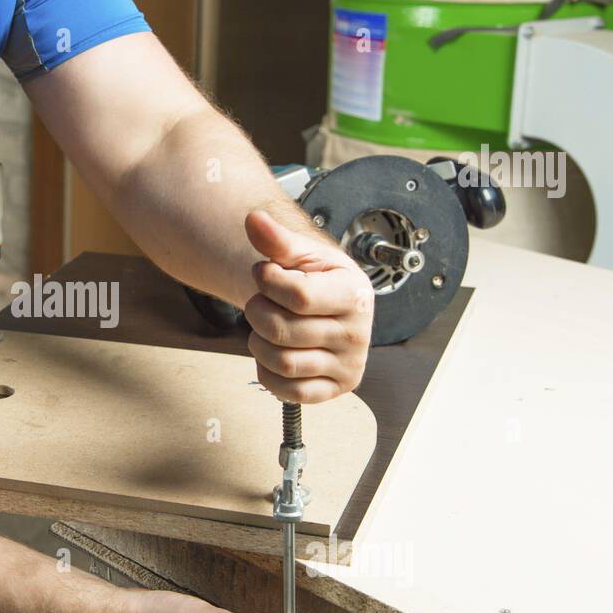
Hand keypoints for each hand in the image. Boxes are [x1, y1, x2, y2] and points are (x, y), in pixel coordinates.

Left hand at [243, 210, 372, 403]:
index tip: (264, 272)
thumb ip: (277, 240)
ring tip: (266, 326)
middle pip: (282, 330)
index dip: (267, 281)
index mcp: (355, 293)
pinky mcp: (334, 389)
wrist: (331, 304)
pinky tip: (273, 352)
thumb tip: (254, 220)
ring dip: (258, 343)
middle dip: (257, 311)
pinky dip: (268, 373)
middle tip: (262, 301)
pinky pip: (289, 392)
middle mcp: (358, 333)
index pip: (299, 296)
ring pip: (282, 362)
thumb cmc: (319, 278)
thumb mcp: (302, 255)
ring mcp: (348, 364)